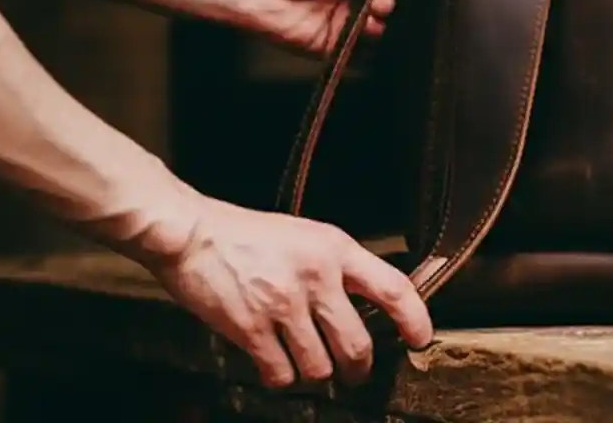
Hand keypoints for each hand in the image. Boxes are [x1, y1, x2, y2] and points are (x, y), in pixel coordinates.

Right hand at [135, 193, 432, 387]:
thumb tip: (369, 305)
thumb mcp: (308, 237)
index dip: (414, 319)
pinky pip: (281, 374)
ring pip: (320, 367)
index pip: (393, 288)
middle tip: (354, 373)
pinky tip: (277, 365)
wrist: (192, 234)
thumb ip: (338, 268)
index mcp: (336, 249)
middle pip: (357, 345)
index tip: (420, 339)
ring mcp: (284, 305)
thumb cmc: (250, 235)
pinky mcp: (251, 328)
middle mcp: (316, 277)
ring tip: (307, 363)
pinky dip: (282, 378)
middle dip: (358, 369)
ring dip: (316, 374)